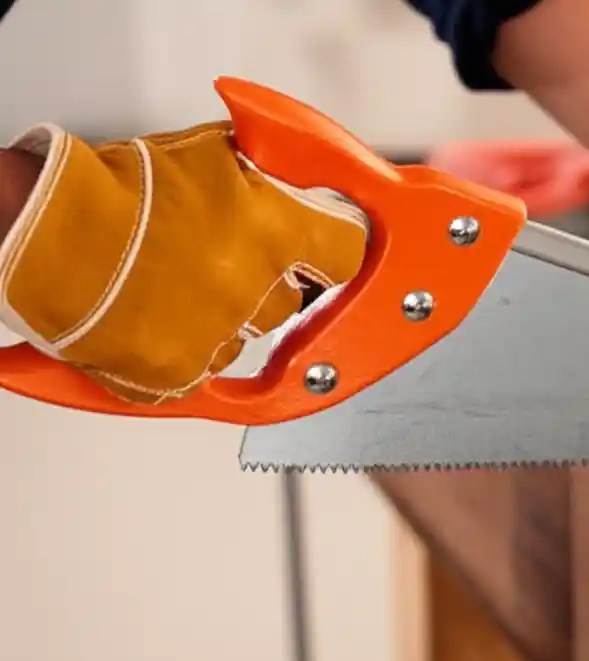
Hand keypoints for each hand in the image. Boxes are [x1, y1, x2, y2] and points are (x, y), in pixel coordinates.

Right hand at [0, 122, 366, 402]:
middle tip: (219, 255)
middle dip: (267, 281)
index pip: (345, 250)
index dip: (334, 246)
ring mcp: (216, 337)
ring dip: (223, 315)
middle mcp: (252, 289)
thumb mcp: (212, 153)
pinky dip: (183, 349)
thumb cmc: (114, 188)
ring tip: (172, 282)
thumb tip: (304, 180)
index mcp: (272, 230)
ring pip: (245, 337)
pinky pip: (202, 371)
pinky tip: (155, 316)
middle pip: (292, 301)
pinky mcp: (175, 375)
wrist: (39, 231)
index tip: (325, 245)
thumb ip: (270, 171)